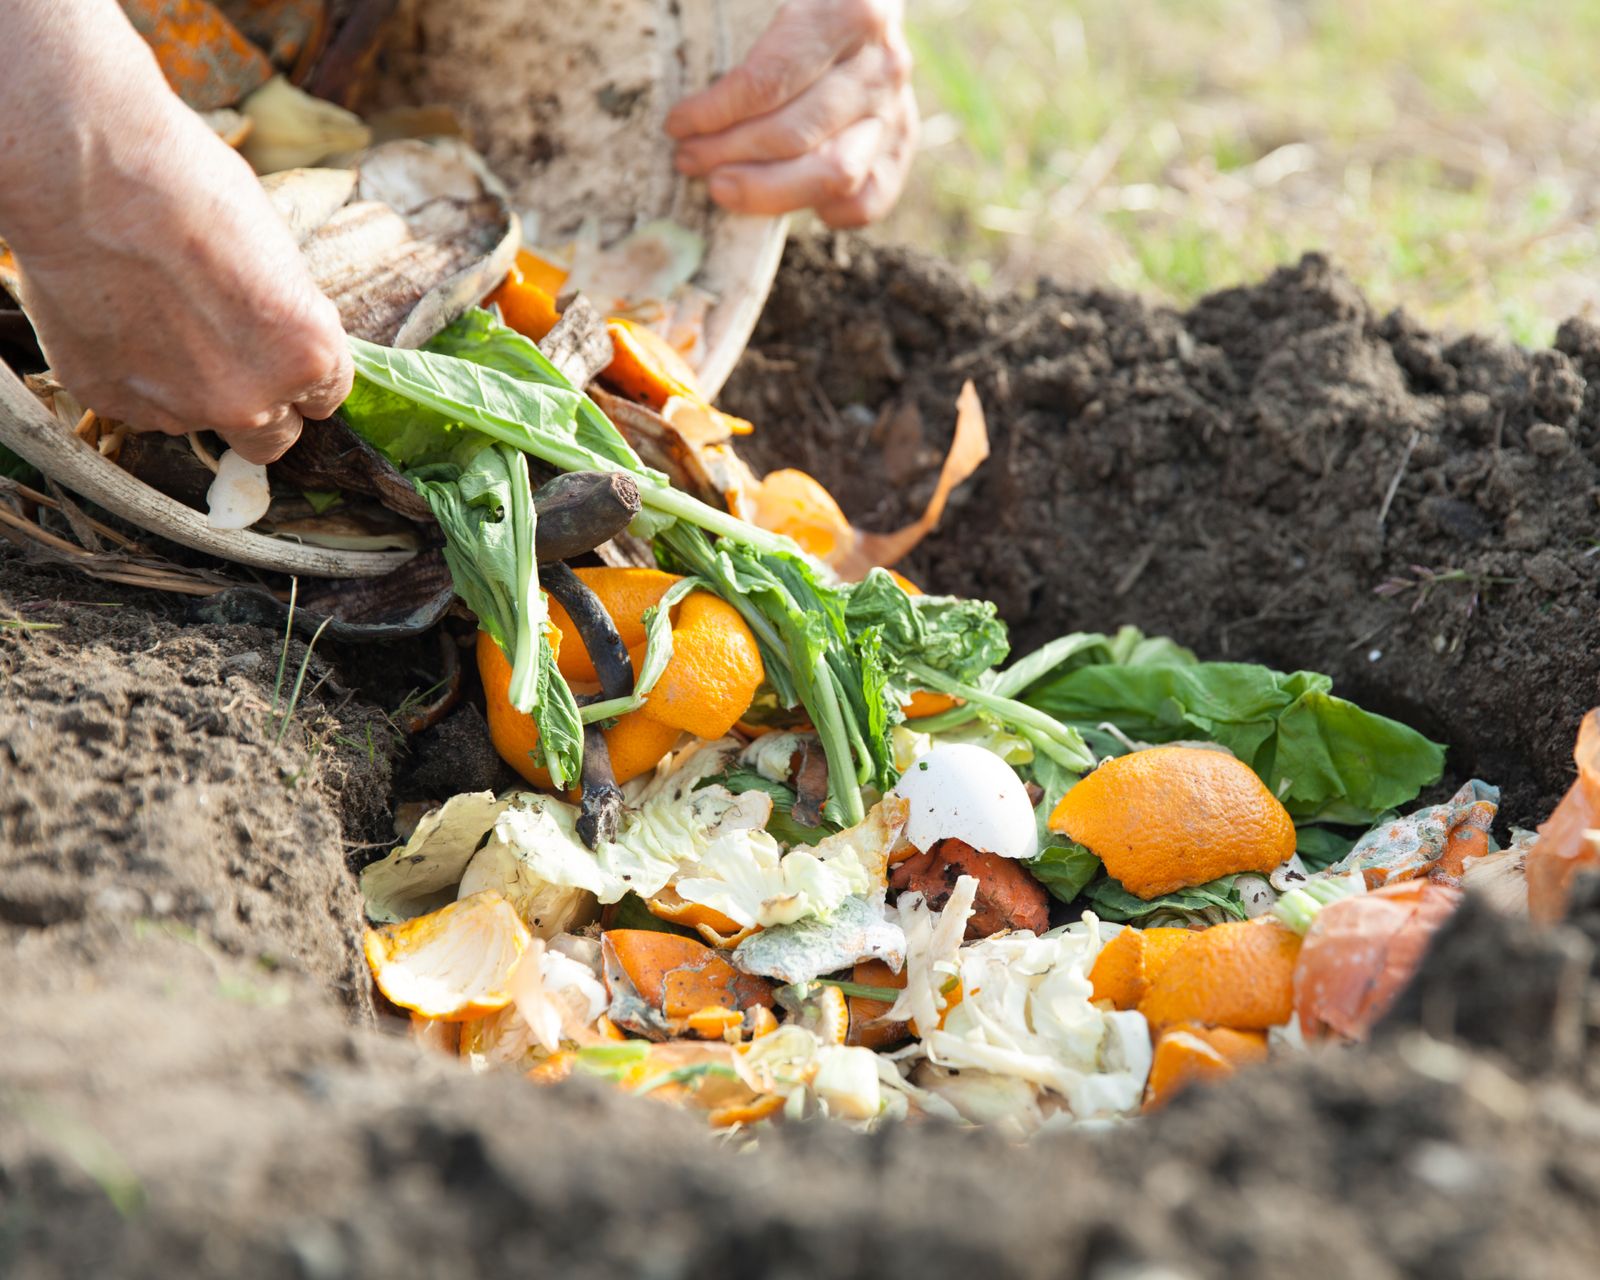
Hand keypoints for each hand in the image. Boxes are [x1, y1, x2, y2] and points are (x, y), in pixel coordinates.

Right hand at [0, 2, 349, 463]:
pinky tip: (120, 318)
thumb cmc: (189, 185)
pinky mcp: (110, 399)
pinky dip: (135, 377)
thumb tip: (281, 339)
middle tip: (230, 352)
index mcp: (308, 357)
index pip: (326, 399)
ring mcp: (177, 407)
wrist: (85, 167)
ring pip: (202, 422)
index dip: (303, 373)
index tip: (282, 352)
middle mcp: (250, 397)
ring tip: (162, 317)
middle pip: (273, 437)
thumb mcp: (276, 253)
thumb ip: (286, 320)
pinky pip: (139, 407)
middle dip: (261, 402)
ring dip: (193, 390)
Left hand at [666, 0, 917, 227]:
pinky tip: (784, 197)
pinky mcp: (899, 148)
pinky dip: (825, 211)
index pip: (771, 80)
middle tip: (686, 159)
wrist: (861, 7)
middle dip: (729, 152)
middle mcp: (883, 64)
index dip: (716, 110)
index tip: (677, 123)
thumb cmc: (791, 4)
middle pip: (796, 132)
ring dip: (767, 190)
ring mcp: (896, 110)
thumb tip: (652, 9)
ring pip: (834, 174)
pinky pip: (866, 200)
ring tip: (719, 186)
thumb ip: (720, 10)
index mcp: (854, 9)